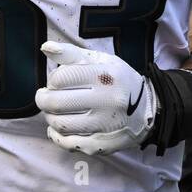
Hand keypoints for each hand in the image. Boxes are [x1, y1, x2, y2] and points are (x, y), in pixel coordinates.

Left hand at [36, 41, 155, 155]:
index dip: (52, 80)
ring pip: (60, 124)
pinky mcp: (101, 145)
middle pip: (56, 103)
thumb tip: (45, 47)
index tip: (56, 82)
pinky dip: (56, 136)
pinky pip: (68, 143)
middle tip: (44, 97)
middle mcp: (107, 101)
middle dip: (43, 99)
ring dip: (49, 117)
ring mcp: (104, 126)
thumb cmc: (119, 81)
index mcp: (105, 76)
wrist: (148, 110)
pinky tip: (57, 128)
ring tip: (53, 111)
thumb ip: (71, 53)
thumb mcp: (102, 61)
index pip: (61, 78)